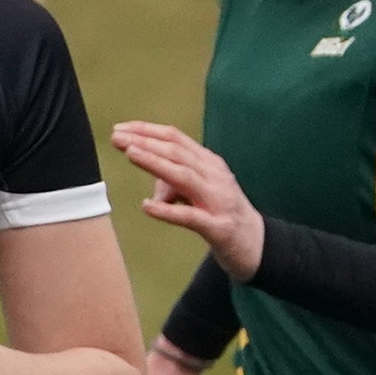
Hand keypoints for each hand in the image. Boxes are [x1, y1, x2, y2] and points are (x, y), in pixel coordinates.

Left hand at [111, 121, 264, 279]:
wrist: (258, 246)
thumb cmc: (223, 215)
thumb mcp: (198, 195)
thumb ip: (174, 187)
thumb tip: (152, 193)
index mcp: (210, 164)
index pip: (176, 139)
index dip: (147, 131)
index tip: (121, 129)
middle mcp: (215, 176)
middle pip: (177, 152)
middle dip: (145, 142)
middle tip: (116, 137)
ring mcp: (218, 201)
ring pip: (184, 177)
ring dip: (156, 163)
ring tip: (130, 154)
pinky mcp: (219, 228)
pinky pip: (191, 217)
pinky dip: (168, 211)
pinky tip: (147, 206)